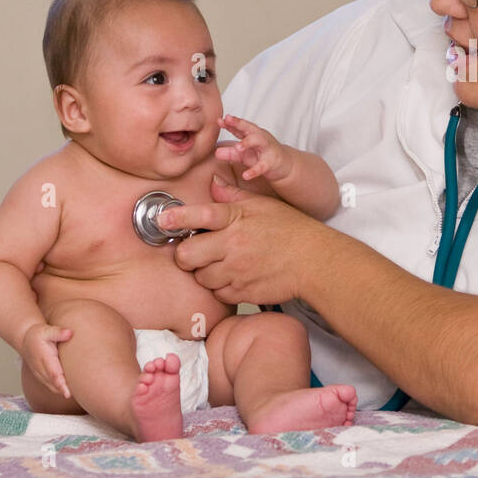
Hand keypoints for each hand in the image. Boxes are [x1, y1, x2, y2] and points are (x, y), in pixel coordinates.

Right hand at [20, 323, 72, 398]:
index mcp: (44, 358)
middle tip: (77, 397)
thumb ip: (57, 332)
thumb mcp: (46, 330)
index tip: (68, 392)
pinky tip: (72, 392)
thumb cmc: (38, 335)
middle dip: (64, 391)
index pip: (53, 373)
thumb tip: (69, 333)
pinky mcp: (43, 377)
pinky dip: (60, 390)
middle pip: (54, 383)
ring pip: (52, 387)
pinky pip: (52, 386)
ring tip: (79, 396)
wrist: (26, 340)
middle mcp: (42, 369)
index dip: (60, 383)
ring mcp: (41, 374)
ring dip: (63, 392)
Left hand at [159, 176, 322, 305]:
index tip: (163, 220)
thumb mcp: (262, 205)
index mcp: (237, 219)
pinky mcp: (243, 292)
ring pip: (200, 278)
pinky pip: (218, 294)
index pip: (200, 216)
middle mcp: (233, 245)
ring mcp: (237, 271)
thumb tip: (213, 183)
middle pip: (187, 256)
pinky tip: (234, 277)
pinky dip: (221, 288)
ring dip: (205, 273)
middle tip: (196, 252)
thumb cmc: (290, 229)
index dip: (176, 218)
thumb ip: (233, 196)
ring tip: (221, 264)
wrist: (314, 260)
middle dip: (187, 255)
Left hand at [215, 114, 296, 184]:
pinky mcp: (271, 162)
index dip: (230, 123)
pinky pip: (262, 166)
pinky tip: (245, 175)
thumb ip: (230, 152)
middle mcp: (260, 138)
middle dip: (239, 123)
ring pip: (258, 141)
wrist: (284, 165)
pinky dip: (254, 171)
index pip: (240, 126)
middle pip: (249, 128)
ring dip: (248, 142)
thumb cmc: (262, 156)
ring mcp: (267, 149)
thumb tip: (216, 152)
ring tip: (237, 147)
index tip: (219, 120)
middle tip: (227, 120)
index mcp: (253, 134)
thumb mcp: (244, 154)